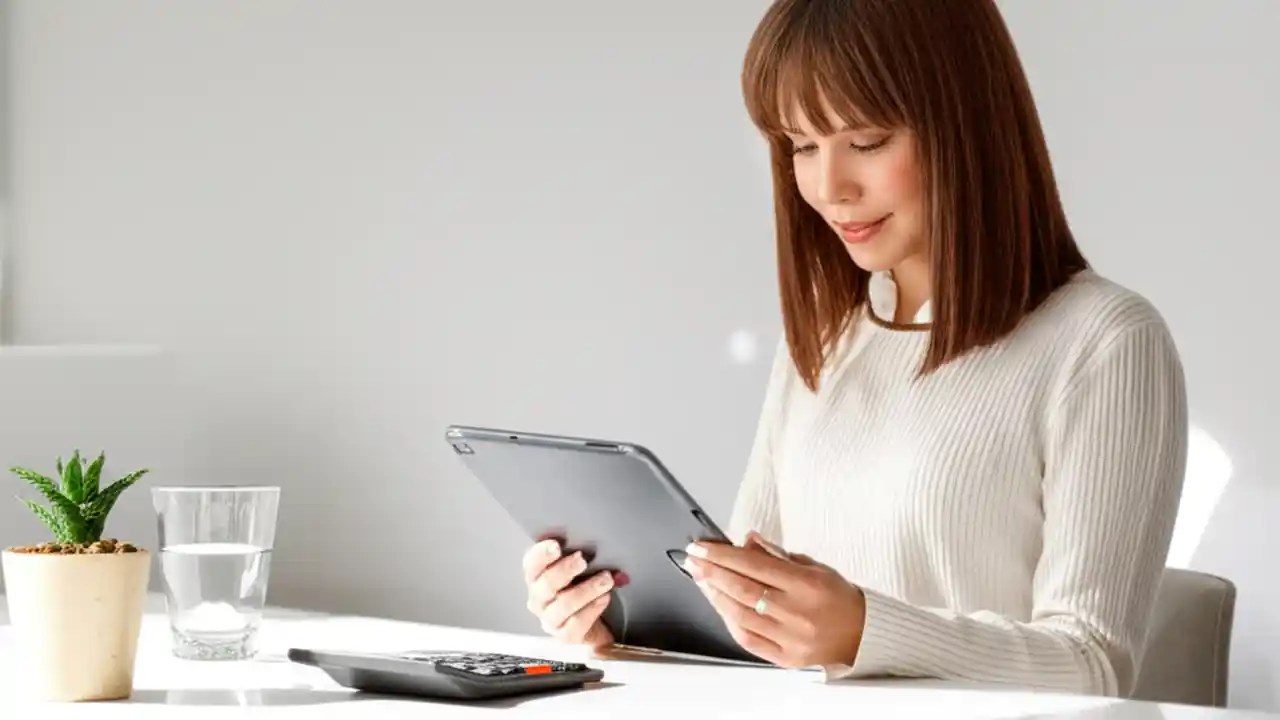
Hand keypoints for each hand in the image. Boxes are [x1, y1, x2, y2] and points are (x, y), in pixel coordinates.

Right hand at [522, 539, 618, 650]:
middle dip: (565, 570)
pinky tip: (604, 598)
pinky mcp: (564, 635)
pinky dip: (593, 609)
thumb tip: (604, 550)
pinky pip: (577, 623)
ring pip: (564, 604)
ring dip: (587, 590)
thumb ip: (583, 558)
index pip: (532, 563)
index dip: (541, 554)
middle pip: (546, 584)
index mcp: (538, 577)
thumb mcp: (580, 569)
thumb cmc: (581, 589)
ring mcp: (550, 619)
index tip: (556, 546)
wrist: (592, 622)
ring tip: (605, 580)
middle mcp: (539, 598)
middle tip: (582, 560)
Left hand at [684, 531, 865, 668]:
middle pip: (742, 589)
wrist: (863, 636)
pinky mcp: (784, 659)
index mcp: (806, 584)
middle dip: (712, 572)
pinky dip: (729, 620)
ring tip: (702, 580)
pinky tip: (719, 606)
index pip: (754, 565)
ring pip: (740, 614)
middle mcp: (796, 612)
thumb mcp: (814, 566)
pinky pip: (748, 639)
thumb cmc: (838, 598)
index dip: (723, 555)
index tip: (701, 547)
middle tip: (693, 560)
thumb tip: (747, 540)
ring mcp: (789, 638)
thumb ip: (777, 555)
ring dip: (715, 595)